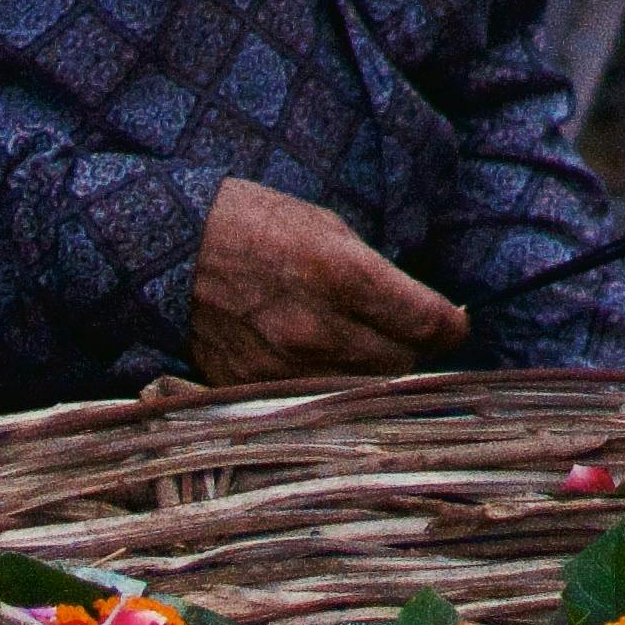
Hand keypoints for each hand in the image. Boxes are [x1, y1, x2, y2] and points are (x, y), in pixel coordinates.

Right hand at [191, 176, 468, 383]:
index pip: (430, 325)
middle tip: (405, 331)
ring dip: (373, 371)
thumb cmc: (257, 225)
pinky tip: (320, 360)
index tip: (455, 324)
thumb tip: (425, 312)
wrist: (169, 249)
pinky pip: (314, 398)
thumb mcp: (330, 229)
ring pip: (362, 389)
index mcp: (344, 277)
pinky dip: (327, 384)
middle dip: (413, 349)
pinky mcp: (253, 388)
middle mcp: (316, 330)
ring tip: (362, 344)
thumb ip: (380, 276)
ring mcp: (282, 366)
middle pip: (401, 364)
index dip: (453, 326)